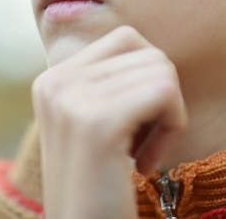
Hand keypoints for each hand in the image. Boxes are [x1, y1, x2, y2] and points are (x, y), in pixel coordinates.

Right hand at [31, 25, 187, 218]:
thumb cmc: (97, 187)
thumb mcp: (90, 124)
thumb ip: (107, 84)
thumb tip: (150, 50)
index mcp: (52, 77)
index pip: (126, 38)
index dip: (147, 77)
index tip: (136, 124)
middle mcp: (56, 81)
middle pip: (147, 52)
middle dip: (162, 97)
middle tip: (145, 143)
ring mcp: (72, 99)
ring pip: (161, 70)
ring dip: (169, 116)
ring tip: (143, 155)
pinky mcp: (97, 123)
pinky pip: (166, 92)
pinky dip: (173, 127)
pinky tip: (147, 163)